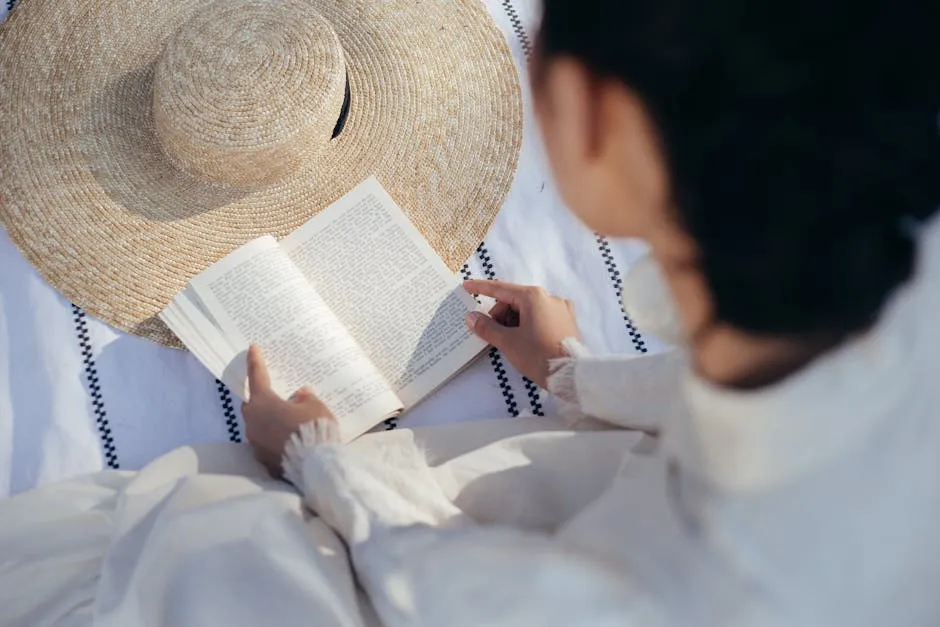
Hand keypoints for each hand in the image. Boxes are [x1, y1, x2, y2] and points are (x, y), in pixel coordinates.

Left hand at [241, 345, 335, 476]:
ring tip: (285, 419)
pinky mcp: (262, 459)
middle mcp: (253, 421)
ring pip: (258, 424)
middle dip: (261, 397)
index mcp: (263, 402)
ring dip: (268, 420)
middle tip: (273, 394)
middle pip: (253, 404)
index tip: (252, 349)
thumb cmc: (312, 428)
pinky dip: (273, 437)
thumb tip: (299, 395)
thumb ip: (305, 399)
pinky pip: (266, 442)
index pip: (258, 376)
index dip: (256, 361)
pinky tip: (287, 438)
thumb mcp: (316, 407)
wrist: (312, 466)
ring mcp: (255, 442)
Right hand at [463, 280, 580, 387]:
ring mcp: (561, 309)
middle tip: (493, 333)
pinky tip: (525, 340)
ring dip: (514, 320)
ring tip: (510, 341)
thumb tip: (472, 317)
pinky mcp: (568, 321)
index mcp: (533, 297)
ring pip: (529, 309)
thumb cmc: (539, 356)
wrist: (572, 374)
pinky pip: (542, 316)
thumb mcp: (508, 342)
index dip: (481, 288)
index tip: (467, 286)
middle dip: (500, 314)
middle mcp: (549, 297)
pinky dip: (529, 324)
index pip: (501, 289)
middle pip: (515, 300)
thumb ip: (487, 327)